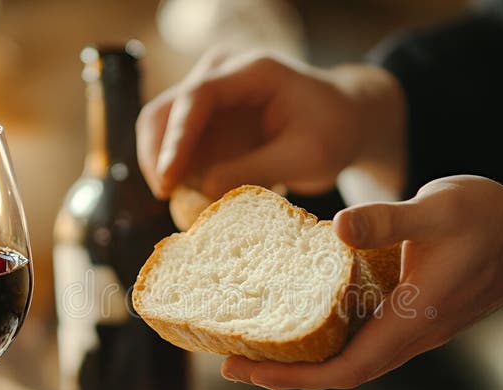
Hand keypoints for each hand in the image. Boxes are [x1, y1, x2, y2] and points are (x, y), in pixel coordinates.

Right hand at [137, 50, 405, 198]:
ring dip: (164, 168)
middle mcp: (221, 75)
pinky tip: (190, 202)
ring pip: (161, 130)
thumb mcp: (308, 157)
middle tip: (167, 197)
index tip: (168, 178)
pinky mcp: (206, 124)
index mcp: (252, 71)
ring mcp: (209, 98)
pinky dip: (178, 176)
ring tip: (180, 204)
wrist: (344, 121)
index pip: (198, 96)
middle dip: (157, 156)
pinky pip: (176, 149)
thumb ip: (259, 170)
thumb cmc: (334, 132)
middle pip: (164, 110)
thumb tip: (204, 189)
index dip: (177, 138)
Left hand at [220, 175, 502, 389]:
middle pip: (339, 370)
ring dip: (304, 353)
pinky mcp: (416, 310)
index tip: (243, 368)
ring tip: (255, 337)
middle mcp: (411, 334)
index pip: (343, 368)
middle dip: (284, 370)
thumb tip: (335, 227)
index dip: (291, 375)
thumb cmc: (492, 220)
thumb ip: (387, 220)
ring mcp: (415, 326)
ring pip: (351, 354)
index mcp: (412, 320)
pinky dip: (328, 331)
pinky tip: (304, 309)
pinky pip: (364, 333)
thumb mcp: (439, 209)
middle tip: (230, 357)